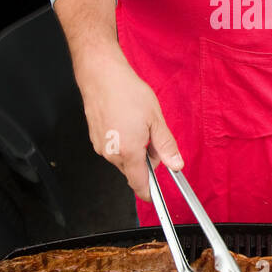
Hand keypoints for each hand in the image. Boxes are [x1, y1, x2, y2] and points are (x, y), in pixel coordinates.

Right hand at [74, 48, 182, 200]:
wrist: (101, 75)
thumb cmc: (127, 93)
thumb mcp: (156, 119)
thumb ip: (166, 145)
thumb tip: (176, 164)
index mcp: (129, 151)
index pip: (139, 184)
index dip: (148, 192)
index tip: (155, 195)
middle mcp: (111, 153)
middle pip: (132, 170)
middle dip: (145, 161)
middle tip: (152, 136)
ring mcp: (100, 146)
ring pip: (122, 159)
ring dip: (133, 150)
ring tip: (137, 124)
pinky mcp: (94, 137)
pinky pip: (112, 148)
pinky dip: (122, 142)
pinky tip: (125, 122)